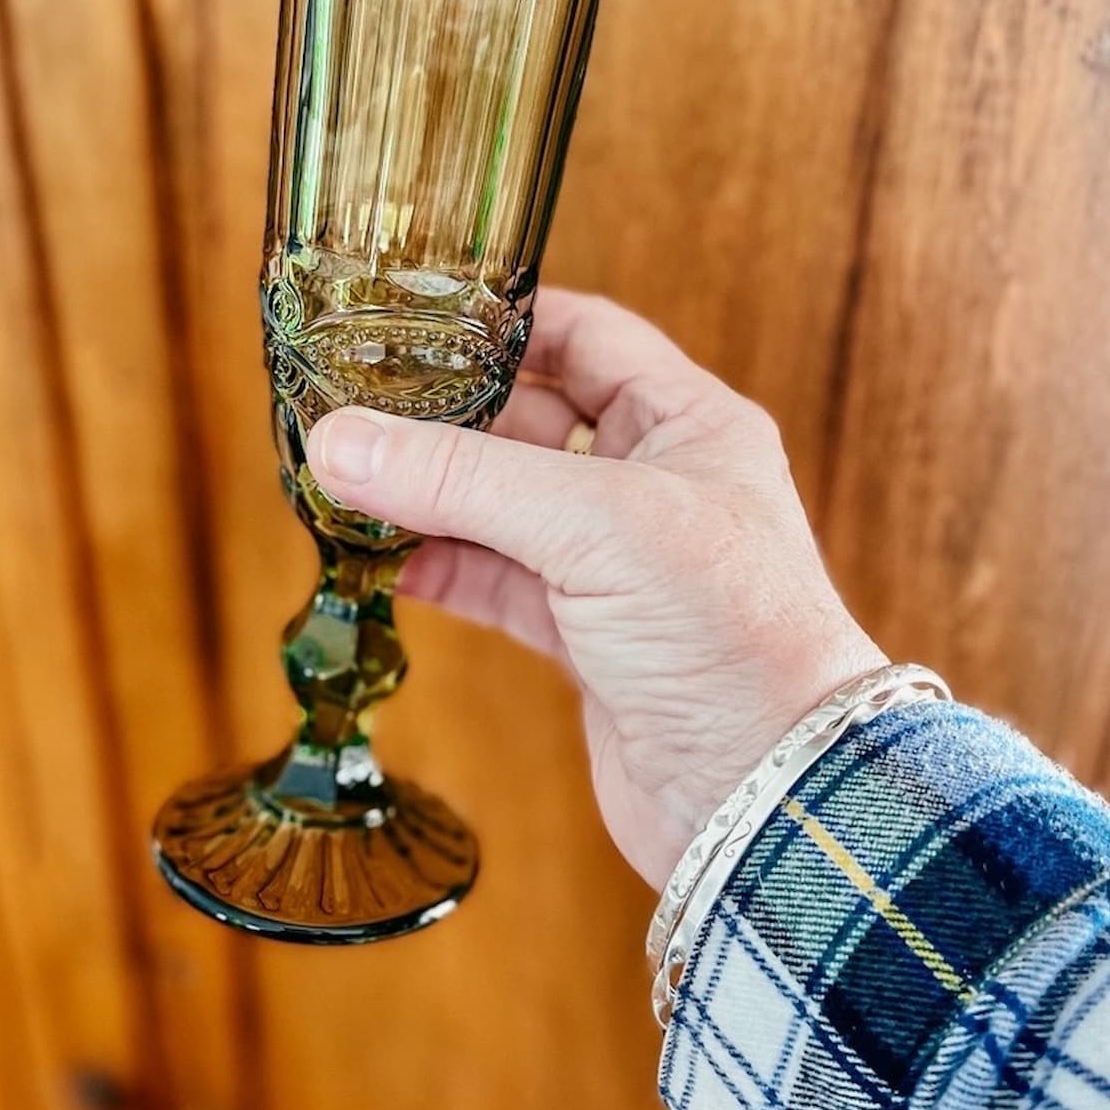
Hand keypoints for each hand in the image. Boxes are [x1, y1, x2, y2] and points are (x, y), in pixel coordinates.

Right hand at [307, 289, 883, 888]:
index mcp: (688, 423)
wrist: (769, 796)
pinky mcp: (587, 637)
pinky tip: (382, 560)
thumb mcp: (596, 526)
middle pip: (531, 420)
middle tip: (355, 403)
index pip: (587, 337)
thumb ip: (462, 480)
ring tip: (347, 480)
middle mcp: (655, 483)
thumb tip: (340, 440)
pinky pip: (497, 582)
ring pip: (504, 507)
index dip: (506, 320)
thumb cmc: (729, 634)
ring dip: (430, 497)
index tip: (415, 313)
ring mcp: (618, 563)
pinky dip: (442, 569)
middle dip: (447, 415)